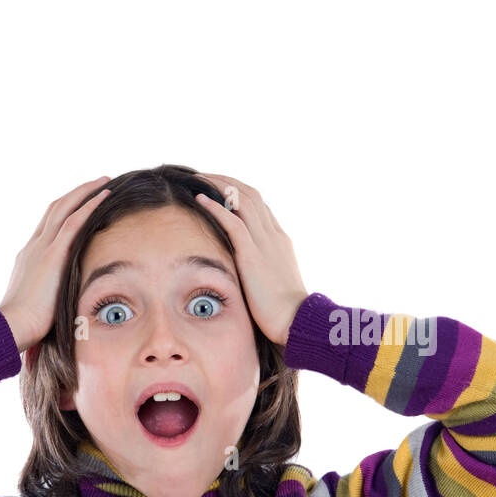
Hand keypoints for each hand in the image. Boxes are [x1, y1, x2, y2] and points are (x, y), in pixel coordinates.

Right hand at [0, 177, 110, 352]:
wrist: (11, 326)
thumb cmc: (23, 324)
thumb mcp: (37, 304)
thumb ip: (48, 296)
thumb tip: (60, 306)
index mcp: (30, 256)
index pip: (48, 225)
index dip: (65, 211)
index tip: (80, 202)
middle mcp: (34, 246)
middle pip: (55, 209)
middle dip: (76, 194)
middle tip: (97, 183)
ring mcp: (42, 248)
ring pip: (64, 209)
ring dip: (85, 192)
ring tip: (105, 182)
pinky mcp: (52, 255)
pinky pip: (73, 223)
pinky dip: (89, 206)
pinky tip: (103, 197)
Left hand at [193, 173, 308, 345]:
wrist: (297, 321)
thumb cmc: (285, 311)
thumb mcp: (275, 282)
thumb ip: (263, 269)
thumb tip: (247, 271)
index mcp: (280, 240)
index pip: (259, 205)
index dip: (238, 191)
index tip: (220, 187)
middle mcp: (273, 235)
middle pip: (250, 195)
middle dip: (226, 181)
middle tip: (204, 175)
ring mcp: (264, 243)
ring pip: (241, 201)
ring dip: (218, 186)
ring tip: (198, 179)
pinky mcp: (253, 255)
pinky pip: (233, 223)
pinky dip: (216, 207)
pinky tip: (200, 199)